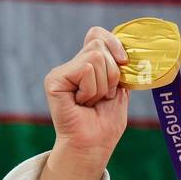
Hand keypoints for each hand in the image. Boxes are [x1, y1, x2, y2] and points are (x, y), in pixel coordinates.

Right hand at [43, 26, 130, 174]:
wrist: (93, 145)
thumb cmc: (105, 122)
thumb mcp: (120, 89)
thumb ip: (120, 68)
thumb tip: (126, 51)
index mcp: (87, 64)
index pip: (97, 34)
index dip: (114, 43)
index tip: (124, 62)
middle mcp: (72, 65)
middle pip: (100, 45)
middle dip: (112, 74)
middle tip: (102, 97)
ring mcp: (61, 72)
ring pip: (96, 57)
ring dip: (103, 85)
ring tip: (91, 102)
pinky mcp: (54, 80)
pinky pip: (86, 69)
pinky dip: (92, 89)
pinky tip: (81, 103)